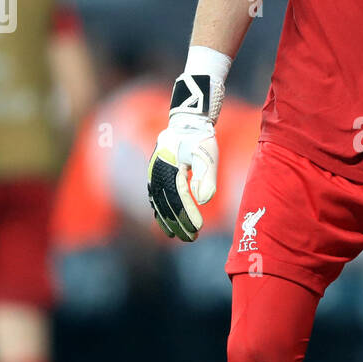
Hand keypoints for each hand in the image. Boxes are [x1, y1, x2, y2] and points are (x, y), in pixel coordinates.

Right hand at [147, 69, 224, 240]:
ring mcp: (154, 173)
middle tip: (192, 239)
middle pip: (167, 204)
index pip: (180, 197)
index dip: (188, 214)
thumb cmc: (200, 138)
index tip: (198, 228)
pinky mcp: (155, 174)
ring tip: (177, 236)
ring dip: (168, 221)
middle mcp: (158, 171)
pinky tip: (166, 223)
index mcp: (171, 166)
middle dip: (179, 223)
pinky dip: (160, 211)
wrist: (186, 122)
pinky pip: (155, 197)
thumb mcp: (208, 154)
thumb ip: (206, 176)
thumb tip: (204, 200)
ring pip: (158, 203)